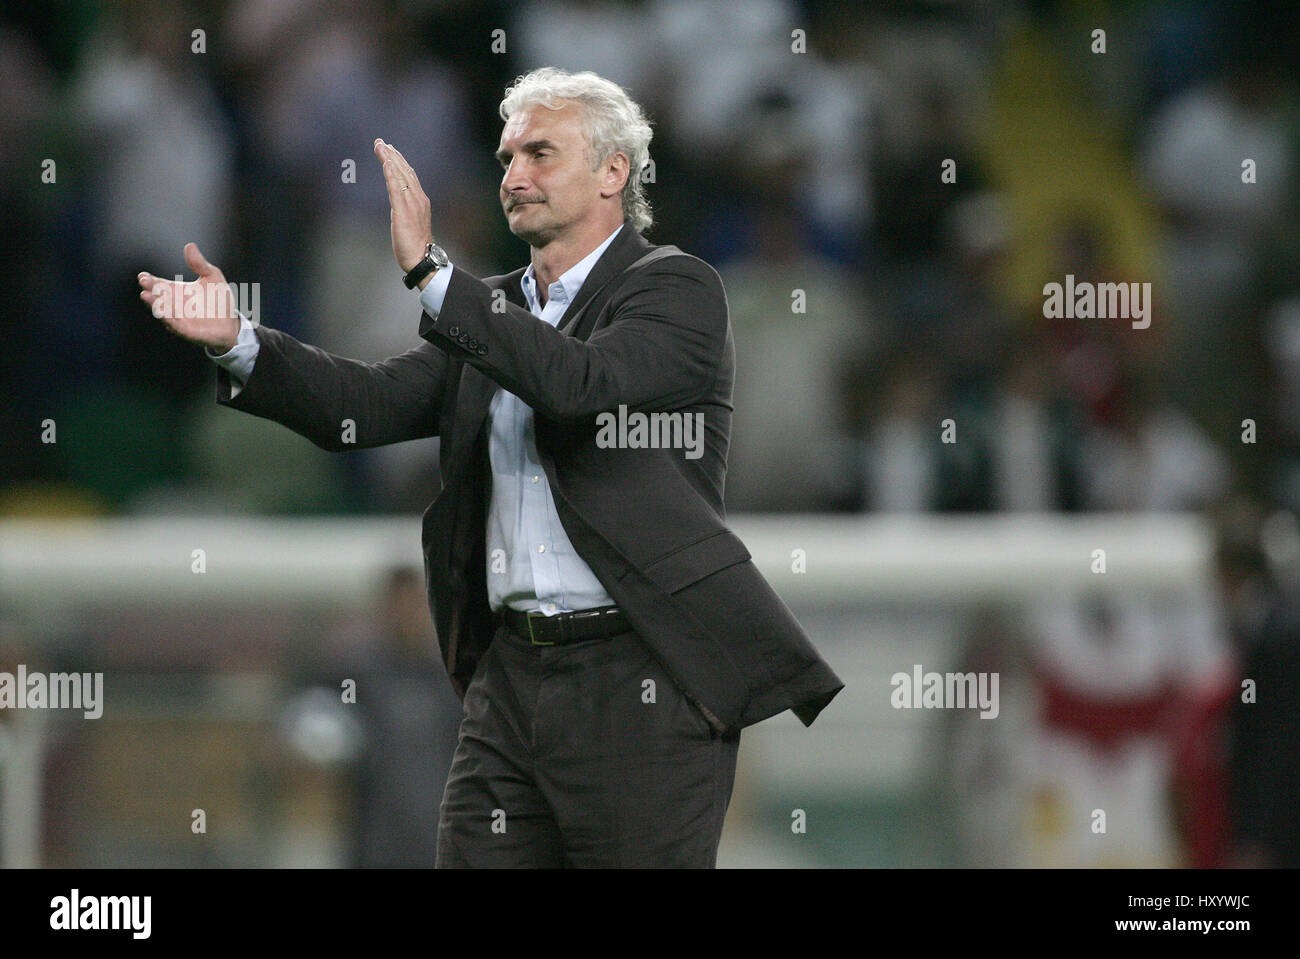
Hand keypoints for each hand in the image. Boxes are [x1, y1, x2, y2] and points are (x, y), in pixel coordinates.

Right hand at [138, 243, 239, 351]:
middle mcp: (174, 305)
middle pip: (158, 296)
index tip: (143, 276)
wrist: (232, 324)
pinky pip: (175, 325)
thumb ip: (200, 264)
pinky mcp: (186, 331)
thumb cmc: (219, 300)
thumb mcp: (212, 277)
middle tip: (144, 281)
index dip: (150, 280)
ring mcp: (178, 318)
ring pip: (163, 311)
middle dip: (150, 289)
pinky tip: (164, 314)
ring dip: (154, 304)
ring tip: (146, 296)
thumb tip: (190, 245)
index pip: (159, 284)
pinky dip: (169, 319)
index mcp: (177, 291)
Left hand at [375, 138, 432, 271]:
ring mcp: (412, 204)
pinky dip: (391, 174)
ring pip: (400, 176)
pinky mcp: (403, 211)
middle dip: (392, 155)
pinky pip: (396, 188)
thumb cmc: (415, 244)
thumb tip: (398, 203)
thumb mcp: (410, 222)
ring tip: (381, 147)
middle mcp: (418, 198)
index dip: (398, 161)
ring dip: (390, 159)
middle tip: (381, 142)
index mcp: (420, 200)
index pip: (409, 175)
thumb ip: (405, 209)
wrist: (422, 258)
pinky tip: (386, 163)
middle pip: (404, 171)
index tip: (389, 149)